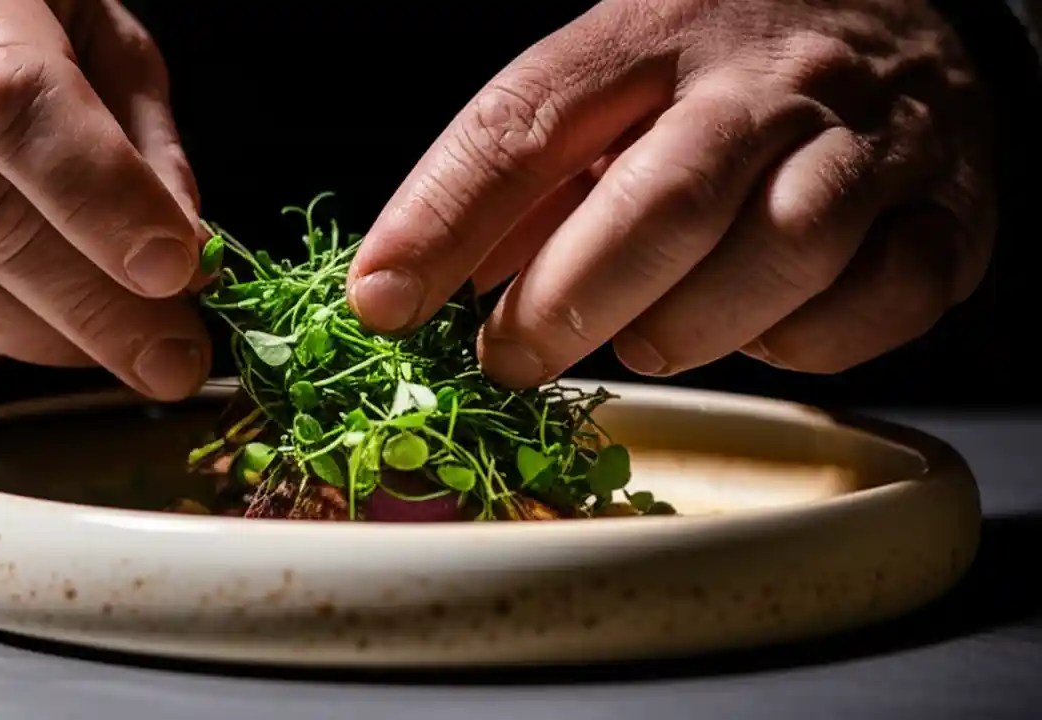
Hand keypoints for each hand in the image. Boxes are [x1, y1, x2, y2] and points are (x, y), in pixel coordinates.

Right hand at [0, 0, 209, 399]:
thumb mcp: (85, 22)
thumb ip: (139, 126)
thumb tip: (181, 242)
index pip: (15, 105)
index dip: (102, 200)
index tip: (175, 270)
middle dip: (95, 307)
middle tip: (173, 355)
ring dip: (38, 339)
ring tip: (111, 345)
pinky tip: (14, 335)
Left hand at [347, 0, 994, 387]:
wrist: (901, 19)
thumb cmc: (728, 70)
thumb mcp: (613, 86)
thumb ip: (528, 179)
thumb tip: (429, 279)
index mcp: (655, 31)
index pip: (529, 120)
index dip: (443, 216)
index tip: (382, 299)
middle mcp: (764, 81)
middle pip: (664, 199)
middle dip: (570, 299)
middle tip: (512, 357)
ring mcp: (868, 143)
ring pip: (782, 249)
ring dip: (687, 325)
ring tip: (641, 342)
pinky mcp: (947, 212)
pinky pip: (882, 299)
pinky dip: (808, 341)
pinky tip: (763, 328)